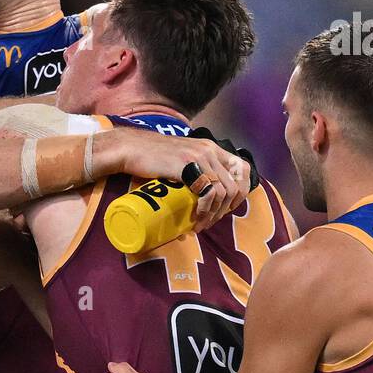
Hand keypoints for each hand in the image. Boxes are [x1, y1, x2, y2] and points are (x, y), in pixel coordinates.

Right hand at [117, 131, 250, 231]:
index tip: (227, 206)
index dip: (241, 190)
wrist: (130, 149)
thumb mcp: (180, 158)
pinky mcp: (188, 167)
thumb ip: (193, 167)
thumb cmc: (150, 157)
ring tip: (201, 225)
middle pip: (236, 185)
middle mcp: (209, 150)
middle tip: (210, 221)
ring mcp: (200, 157)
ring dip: (215, 214)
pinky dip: (205, 210)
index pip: (242, 168)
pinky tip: (196, 218)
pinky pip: (209, 193)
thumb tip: (198, 193)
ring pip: (224, 192)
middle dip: (226, 209)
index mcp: (210, 147)